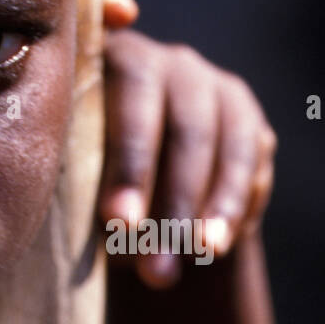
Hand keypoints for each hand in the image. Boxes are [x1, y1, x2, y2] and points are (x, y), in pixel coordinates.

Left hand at [96, 0, 276, 288]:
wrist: (133, 173)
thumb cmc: (82, 167)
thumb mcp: (71, 163)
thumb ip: (78, 173)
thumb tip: (106, 222)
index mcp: (119, 57)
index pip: (133, 101)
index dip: (131, 164)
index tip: (119, 223)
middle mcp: (175, 63)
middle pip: (187, 130)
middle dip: (174, 203)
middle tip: (155, 265)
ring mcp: (220, 89)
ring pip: (230, 151)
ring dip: (216, 213)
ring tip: (198, 261)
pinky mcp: (253, 125)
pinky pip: (253, 169)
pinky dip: (237, 211)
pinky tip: (216, 249)